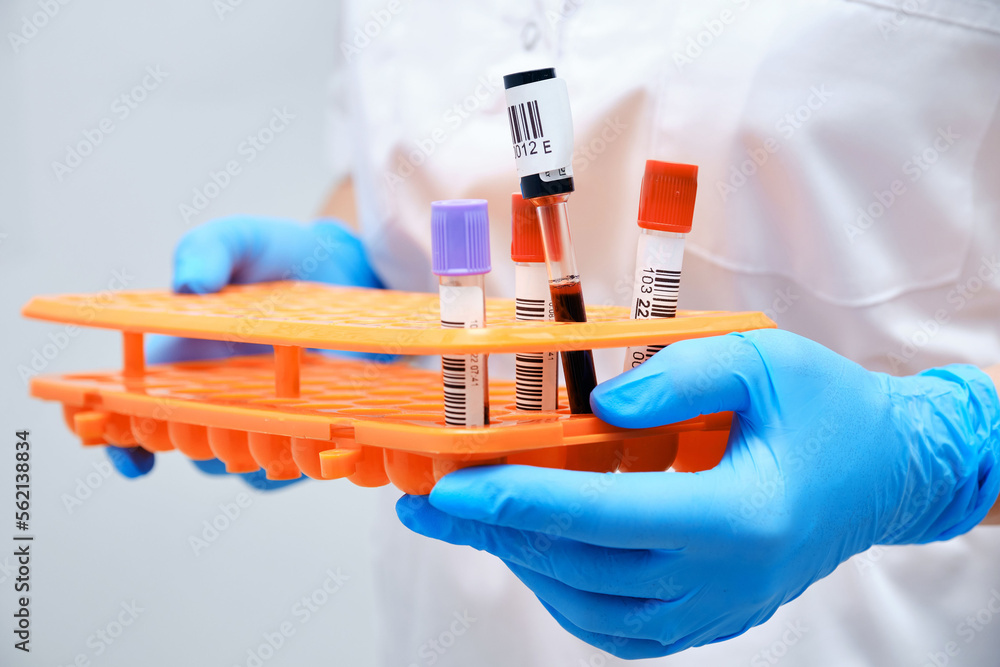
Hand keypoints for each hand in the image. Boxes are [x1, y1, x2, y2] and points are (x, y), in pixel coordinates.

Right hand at [108, 216, 384, 487]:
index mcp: (180, 358)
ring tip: (265, 429)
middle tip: (212, 423)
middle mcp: (216, 394)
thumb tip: (191, 283)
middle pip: (190, 446)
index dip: (124, 442)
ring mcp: (264, 411)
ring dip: (248, 457)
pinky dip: (299, 457)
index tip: (134, 458)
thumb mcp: (238, 239)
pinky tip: (313, 438)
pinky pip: (298, 457)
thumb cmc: (274, 254)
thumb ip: (208, 249)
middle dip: (195, 446)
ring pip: (242, 462)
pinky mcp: (312, 418)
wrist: (342, 262)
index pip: (135, 411)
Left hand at [397, 330, 999, 657]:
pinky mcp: (710, 620)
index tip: (447, 490)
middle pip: (580, 566)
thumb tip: (594, 406)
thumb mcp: (758, 360)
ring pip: (590, 604)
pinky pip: (620, 627)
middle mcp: (723, 580)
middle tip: (429, 505)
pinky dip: (566, 594)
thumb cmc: (826, 409)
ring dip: (523, 561)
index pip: (599, 517)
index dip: (514, 503)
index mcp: (736, 516)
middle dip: (492, 532)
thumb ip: (675, 377)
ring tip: (472, 521)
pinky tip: (538, 556)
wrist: (886, 471)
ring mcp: (716, 611)